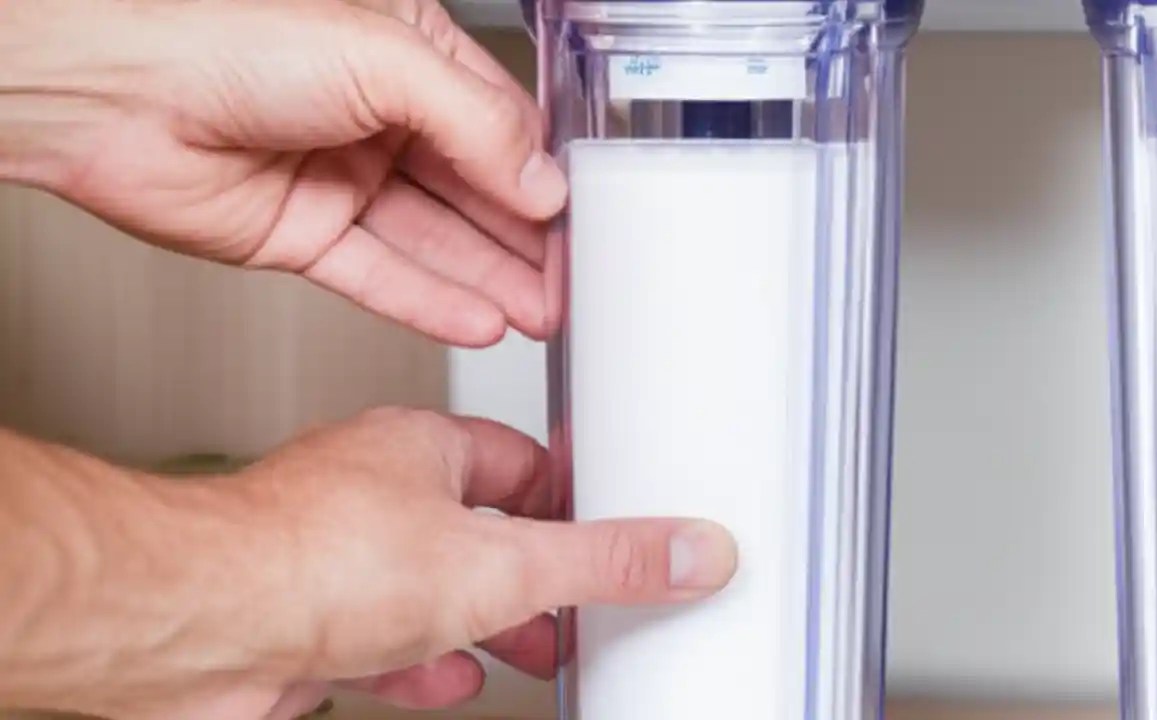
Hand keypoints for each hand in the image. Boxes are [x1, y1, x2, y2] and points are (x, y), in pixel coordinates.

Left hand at [0, 0, 563, 344]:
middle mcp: (378, 118)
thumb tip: (541, 180)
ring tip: (542, 314)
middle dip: (524, 241)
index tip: (579, 219)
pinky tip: (479, 320)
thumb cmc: (222, 34)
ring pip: (436, 241)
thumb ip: (477, 123)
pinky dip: (431, 303)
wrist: (107, 90)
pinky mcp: (305, 236)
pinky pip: (383, 276)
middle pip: (473, 192)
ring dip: (491, 280)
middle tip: (571, 283)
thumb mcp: (385, 58)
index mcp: (407, 55)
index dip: (541, 177)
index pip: (499, 126)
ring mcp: (342, 180)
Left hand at [0, 409, 736, 719]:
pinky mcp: (301, 617)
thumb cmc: (314, 560)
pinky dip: (421, 659)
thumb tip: (691, 547)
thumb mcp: (504, 565)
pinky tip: (446, 679)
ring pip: (428, 587)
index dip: (572, 498)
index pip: (523, 461)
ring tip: (526, 645)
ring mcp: (334, 556)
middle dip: (530, 576)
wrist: (195, 628)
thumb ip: (604, 561)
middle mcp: (374, 492)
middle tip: (575, 602)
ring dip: (480, 622)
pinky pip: (377, 635)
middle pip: (479, 530)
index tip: (608, 526)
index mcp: (425, 448)